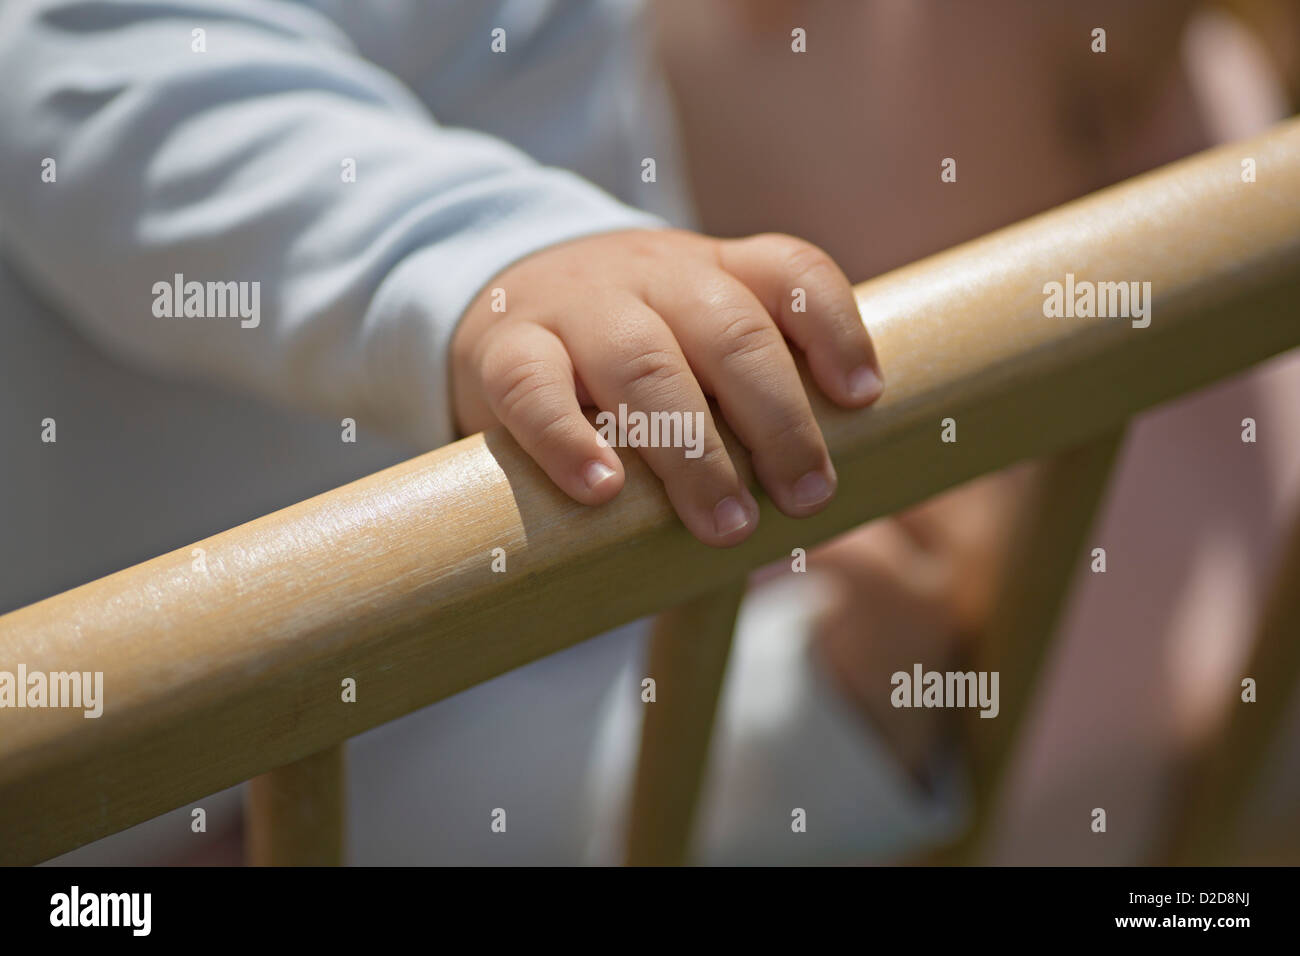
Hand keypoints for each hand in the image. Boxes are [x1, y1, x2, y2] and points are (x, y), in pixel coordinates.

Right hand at [450, 229, 882, 546]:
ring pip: (643, 362)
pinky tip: (603, 491)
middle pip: (730, 330)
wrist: (500, 294)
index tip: (861, 398)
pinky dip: (569, 439)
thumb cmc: (627, 354)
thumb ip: (742, 402)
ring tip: (726, 523)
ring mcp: (577, 307)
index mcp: (714, 271)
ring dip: (694, 451)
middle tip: (805, 498)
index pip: (790, 272)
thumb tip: (798, 522)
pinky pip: (533, 387)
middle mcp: (653, 276)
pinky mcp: (505, 347)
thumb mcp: (692, 344)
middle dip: (779, 420)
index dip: (835, 329)